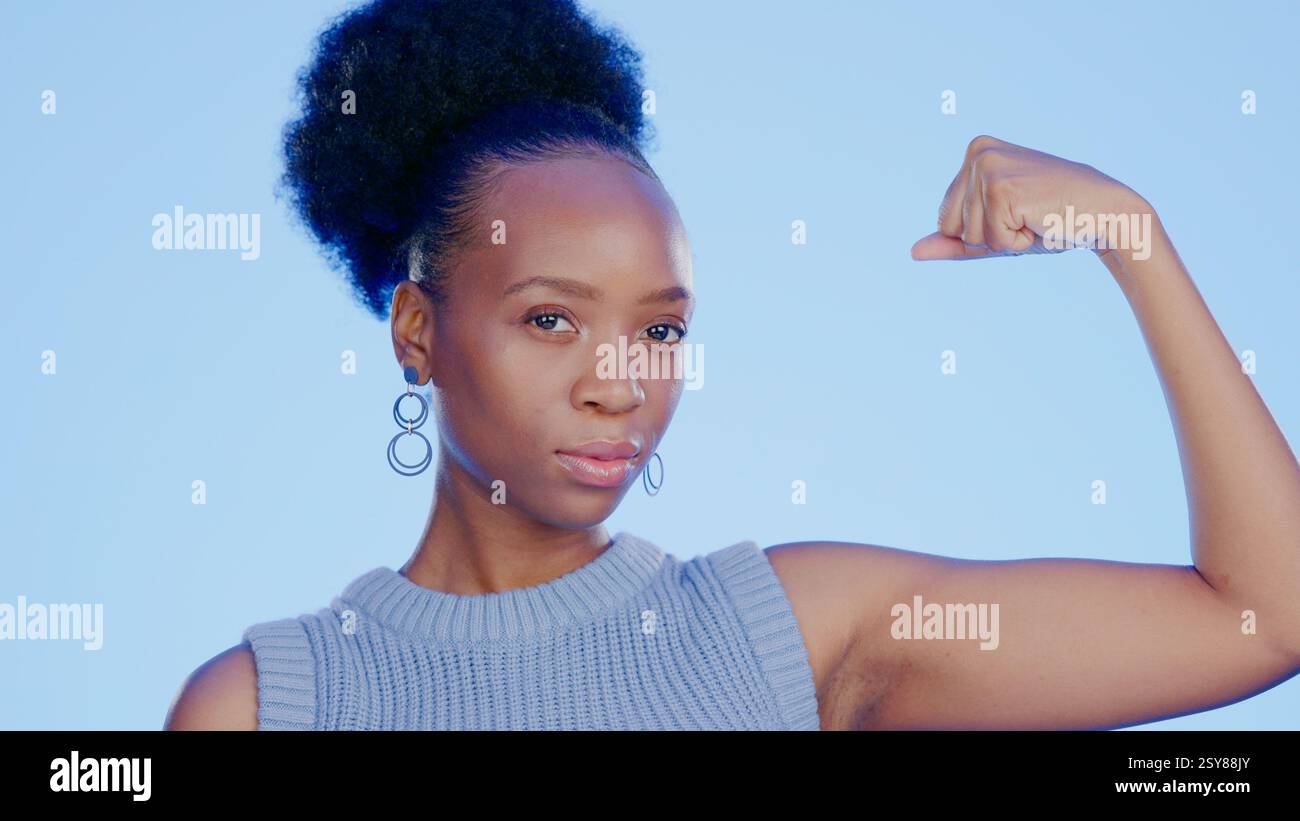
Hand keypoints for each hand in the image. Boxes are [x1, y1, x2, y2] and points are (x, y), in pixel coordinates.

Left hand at [910, 135, 1149, 260]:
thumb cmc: (1051, 222)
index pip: (945, 218)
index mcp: (975, 152)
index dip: (982, 230)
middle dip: (989, 236)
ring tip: (1036, 217)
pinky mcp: (1002, 188)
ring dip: (1006, 239)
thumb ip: (953, 242)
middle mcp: (977, 152)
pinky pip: (993, 241)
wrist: (1105, 215)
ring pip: (970, 236)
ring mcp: (989, 167)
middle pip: (951, 226)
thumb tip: (913, 253)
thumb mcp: (996, 231)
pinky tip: (1041, 221)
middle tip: (1027, 216)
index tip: (1017, 212)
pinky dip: (1018, 243)